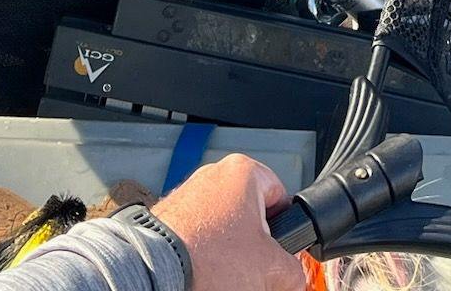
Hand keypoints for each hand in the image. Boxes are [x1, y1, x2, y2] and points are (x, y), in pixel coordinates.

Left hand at [152, 153, 305, 290]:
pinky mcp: (165, 217)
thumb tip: (294, 279)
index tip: (277, 253)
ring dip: (226, 251)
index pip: (280, 198)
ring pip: (221, 226)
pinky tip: (203, 273)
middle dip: (252, 246)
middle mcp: (213, 175)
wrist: (155, 274)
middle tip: (250, 270)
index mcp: (243, 171)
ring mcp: (187, 194)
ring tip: (223, 275)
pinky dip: (201, 253)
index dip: (283, 231)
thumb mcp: (270, 269)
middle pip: (249, 214)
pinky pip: (195, 235)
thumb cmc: (207, 259)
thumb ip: (294, 271)